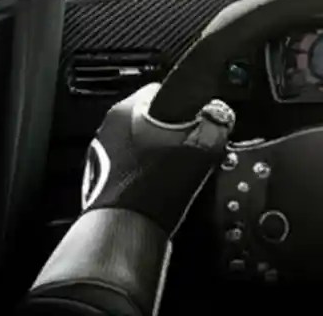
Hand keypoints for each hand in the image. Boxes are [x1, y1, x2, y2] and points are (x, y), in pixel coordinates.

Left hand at [81, 82, 233, 234]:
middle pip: (151, 119)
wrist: (123, 233)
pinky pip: (132, 169)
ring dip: (159, 155)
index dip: (187, 104)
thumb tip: (221, 115)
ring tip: (177, 174)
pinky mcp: (101, 181)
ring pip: (141, 145)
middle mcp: (107, 129)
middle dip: (173, 133)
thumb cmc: (154, 188)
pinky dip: (147, 176)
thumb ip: (216, 124)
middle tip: (192, 150)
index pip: (161, 90)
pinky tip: (160, 190)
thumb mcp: (200, 149)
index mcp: (126, 110)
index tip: (200, 120)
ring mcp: (101, 156)